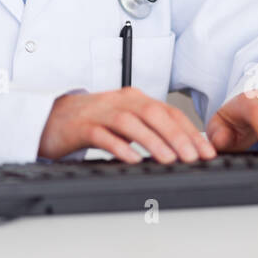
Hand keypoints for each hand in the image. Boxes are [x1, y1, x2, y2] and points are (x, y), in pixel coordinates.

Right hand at [38, 88, 217, 163]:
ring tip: (168, 159)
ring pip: (130, 122)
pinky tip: (132, 159)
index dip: (190, 130)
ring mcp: (99, 113)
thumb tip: (183, 149)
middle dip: (176, 136)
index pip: (168, 111)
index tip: (206, 151)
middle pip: (153, 113)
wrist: (50, 118)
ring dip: (152, 141)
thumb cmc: (91, 122)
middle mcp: (119, 101)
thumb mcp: (124, 121)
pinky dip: (119, 147)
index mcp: (133, 98)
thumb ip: (149, 129)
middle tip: (193, 157)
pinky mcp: (81, 127)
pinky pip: (102, 135)